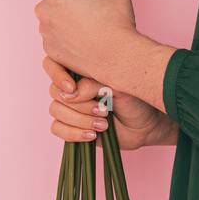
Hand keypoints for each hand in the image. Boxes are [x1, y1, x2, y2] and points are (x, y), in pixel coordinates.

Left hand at [34, 0, 136, 83]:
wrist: (117, 55)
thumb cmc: (115, 19)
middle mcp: (43, 11)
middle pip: (56, 1)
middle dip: (70, 3)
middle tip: (92, 10)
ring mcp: (45, 34)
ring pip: (56, 21)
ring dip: (68, 21)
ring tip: (90, 27)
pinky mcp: (50, 51)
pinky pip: (57, 39)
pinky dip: (67, 39)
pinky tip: (85, 40)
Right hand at [42, 57, 169, 150]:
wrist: (146, 124)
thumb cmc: (135, 98)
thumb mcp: (117, 85)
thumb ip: (92, 84)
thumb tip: (70, 93)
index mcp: (81, 70)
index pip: (53, 64)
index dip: (56, 75)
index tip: (71, 87)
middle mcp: (73, 87)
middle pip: (55, 91)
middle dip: (80, 104)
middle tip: (103, 109)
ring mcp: (71, 107)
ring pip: (56, 111)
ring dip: (80, 119)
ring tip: (104, 123)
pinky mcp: (71, 126)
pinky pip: (57, 129)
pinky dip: (73, 133)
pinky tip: (92, 135)